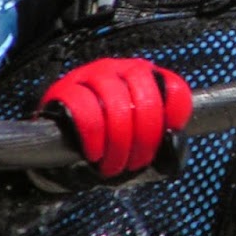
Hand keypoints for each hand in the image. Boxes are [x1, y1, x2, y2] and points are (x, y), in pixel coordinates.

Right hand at [38, 58, 191, 177]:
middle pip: (146, 99)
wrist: (60, 147)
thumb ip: (164, 146)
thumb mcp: (140, 145)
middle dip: (144, 139)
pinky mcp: (63, 89)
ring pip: (116, 104)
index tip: (164, 140)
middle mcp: (121, 71)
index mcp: (146, 78)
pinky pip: (84, 109)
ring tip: (112, 164)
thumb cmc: (107, 143)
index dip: (174, 118)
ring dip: (118, 143)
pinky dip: (93, 136)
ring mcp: (91, 76)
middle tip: (135, 162)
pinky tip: (93, 152)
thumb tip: (173, 141)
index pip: (173, 88)